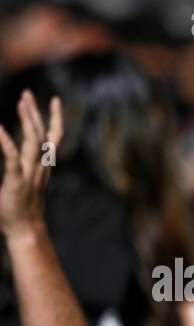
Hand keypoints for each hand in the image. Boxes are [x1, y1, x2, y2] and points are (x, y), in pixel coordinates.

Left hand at [0, 90, 61, 236]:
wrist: (24, 231)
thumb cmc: (18, 210)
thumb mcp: (19, 184)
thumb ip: (17, 167)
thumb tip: (14, 153)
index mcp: (42, 167)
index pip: (52, 138)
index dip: (54, 119)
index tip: (54, 101)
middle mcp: (40, 168)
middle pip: (43, 135)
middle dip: (35, 113)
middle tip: (27, 94)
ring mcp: (30, 174)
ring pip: (34, 142)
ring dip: (27, 120)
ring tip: (21, 102)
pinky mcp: (17, 181)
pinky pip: (12, 157)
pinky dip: (6, 142)